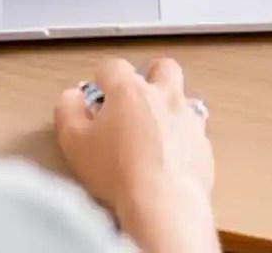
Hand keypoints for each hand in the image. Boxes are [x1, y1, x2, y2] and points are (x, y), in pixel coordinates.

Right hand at [55, 58, 214, 216]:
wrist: (162, 204)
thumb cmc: (116, 171)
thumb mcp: (73, 141)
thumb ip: (68, 110)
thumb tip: (73, 96)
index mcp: (130, 90)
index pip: (114, 66)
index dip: (102, 79)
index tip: (98, 97)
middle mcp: (164, 96)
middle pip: (162, 67)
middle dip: (149, 76)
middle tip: (135, 99)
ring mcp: (189, 119)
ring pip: (183, 98)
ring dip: (169, 107)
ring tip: (153, 130)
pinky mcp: (203, 144)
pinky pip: (194, 131)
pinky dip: (182, 137)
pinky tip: (169, 158)